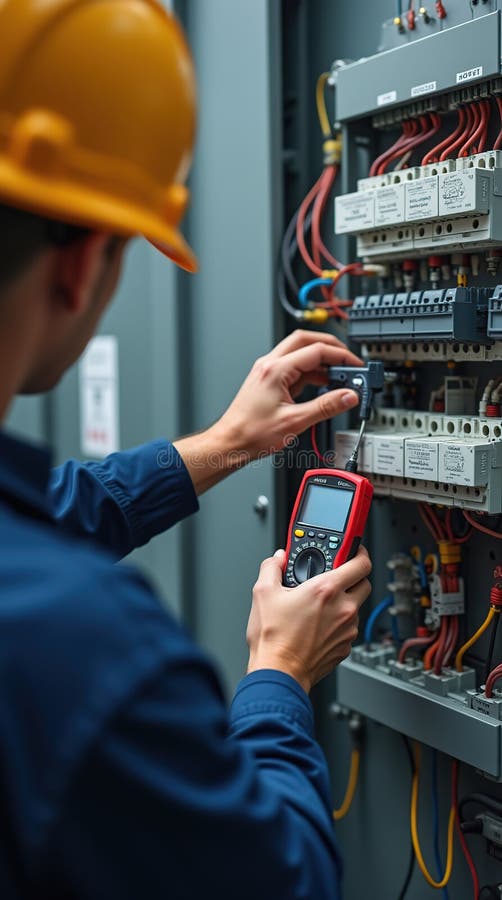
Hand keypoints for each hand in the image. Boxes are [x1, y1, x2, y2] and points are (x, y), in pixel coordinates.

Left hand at [212, 330, 361, 459]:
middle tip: (348, 360)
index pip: (316, 350)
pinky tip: (323, 385)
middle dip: (330, 347)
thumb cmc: (251, 433)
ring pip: (299, 352)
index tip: (356, 366)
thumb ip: (326, 407)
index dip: (340, 356)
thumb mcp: (295, 421)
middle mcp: (270, 365)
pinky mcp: (269, 381)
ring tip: (339, 376)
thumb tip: (348, 397)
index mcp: (275, 370)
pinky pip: (294, 368)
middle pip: (305, 340)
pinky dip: (311, 372)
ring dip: (321, 360)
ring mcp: (268, 371)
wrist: (230, 443)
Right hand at [246, 547, 371, 693]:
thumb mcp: (263, 593)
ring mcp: (348, 629)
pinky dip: (339, 622)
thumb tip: (277, 559)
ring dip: (344, 601)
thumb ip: (272, 567)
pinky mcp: (346, 646)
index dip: (359, 551)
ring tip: (320, 604)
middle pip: (364, 582)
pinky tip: (319, 624)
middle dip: (352, 575)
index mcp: (326, 590)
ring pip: (356, 606)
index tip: (353, 549)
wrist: (279, 673)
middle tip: (335, 575)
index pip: (361, 562)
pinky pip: (349, 627)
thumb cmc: (273, 638)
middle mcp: (343, 608)